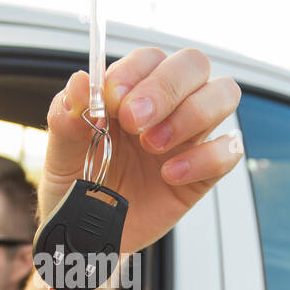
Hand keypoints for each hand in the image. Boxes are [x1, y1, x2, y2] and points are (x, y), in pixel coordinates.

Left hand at [41, 47, 242, 254]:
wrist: (87, 231)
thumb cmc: (76, 182)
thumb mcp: (61, 151)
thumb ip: (67, 116)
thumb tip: (80, 81)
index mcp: (132, 90)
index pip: (150, 59)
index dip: (136, 72)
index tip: (112, 99)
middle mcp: (167, 105)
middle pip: (194, 65)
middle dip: (166, 88)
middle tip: (135, 122)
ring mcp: (189, 136)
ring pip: (223, 95)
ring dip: (191, 115)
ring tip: (153, 146)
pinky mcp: (204, 171)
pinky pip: (229, 151)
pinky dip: (205, 158)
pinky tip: (170, 174)